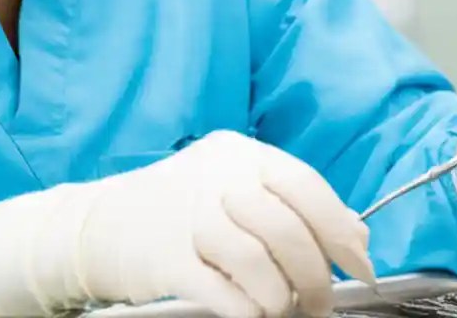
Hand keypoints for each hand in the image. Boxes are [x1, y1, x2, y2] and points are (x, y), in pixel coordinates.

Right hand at [0, 131, 373, 317]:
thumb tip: (357, 235)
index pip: (308, 189)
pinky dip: (248, 308)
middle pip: (288, 228)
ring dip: (281, 296)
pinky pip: (223, 290)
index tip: (360, 268)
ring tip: (280, 308)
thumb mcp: (234, 189)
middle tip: (319, 303)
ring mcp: (188, 217)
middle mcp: (217, 178)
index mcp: (240, 155)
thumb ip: (292, 205)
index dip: (342, 234)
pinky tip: (250, 311)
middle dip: (315, 277)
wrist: (96, 226)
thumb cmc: (176, 211)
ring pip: (259, 261)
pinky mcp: (164, 258)